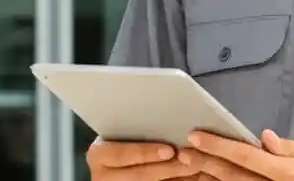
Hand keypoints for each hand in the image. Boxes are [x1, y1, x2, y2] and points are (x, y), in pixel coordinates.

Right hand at [87, 140, 202, 179]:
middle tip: (189, 160)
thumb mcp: (122, 135)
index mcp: (98, 155)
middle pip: (138, 175)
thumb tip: (167, 119)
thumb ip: (137, 130)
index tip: (169, 150)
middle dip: (167, 168)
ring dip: (174, 179)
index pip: (120, 154)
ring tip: (195, 169)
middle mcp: (102, 176)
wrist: (118, 166)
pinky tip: (189, 179)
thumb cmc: (123, 140)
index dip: (145, 153)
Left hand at [177, 129, 293, 179]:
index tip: (195, 135)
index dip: (218, 145)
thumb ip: (291, 147)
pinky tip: (207, 177)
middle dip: (204, 161)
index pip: (245, 156)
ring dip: (207, 175)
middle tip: (182, 150)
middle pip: (231, 174)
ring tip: (188, 163)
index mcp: (287, 173)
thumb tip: (264, 138)